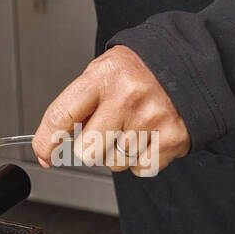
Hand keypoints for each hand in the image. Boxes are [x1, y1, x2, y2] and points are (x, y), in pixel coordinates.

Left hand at [32, 45, 190, 175]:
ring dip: (118, 153)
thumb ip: (81, 102)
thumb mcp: (105, 70)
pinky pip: (140, 169)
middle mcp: (126, 99)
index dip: (46, 142)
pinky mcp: (171, 139)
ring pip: (114, 164)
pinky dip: (141, 159)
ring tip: (133, 127)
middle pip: (87, 152)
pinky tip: (148, 136)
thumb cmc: (142, 70)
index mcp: (104, 77)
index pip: (61, 116)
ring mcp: (150, 121)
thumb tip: (55, 141)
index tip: (45, 153)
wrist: (189, 64)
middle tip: (103, 133)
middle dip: (89, 149)